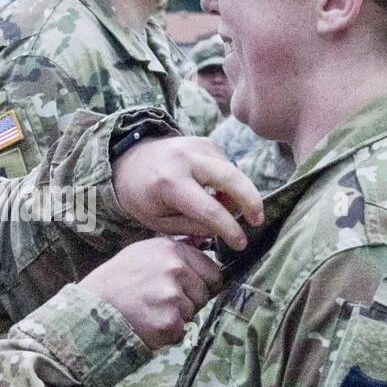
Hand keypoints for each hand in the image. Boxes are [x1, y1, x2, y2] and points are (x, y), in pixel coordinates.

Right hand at [78, 237, 222, 348]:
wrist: (90, 309)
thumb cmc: (115, 283)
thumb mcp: (142, 253)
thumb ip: (174, 256)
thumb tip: (204, 264)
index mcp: (171, 249)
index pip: (212, 271)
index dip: (202, 283)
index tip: (186, 289)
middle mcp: (174, 269)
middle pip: (205, 294)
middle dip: (189, 302)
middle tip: (159, 302)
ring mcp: (172, 296)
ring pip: (193, 313)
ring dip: (176, 318)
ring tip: (148, 311)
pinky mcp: (169, 322)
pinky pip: (181, 332)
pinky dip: (167, 334)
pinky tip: (147, 324)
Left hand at [113, 136, 263, 250]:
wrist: (129, 161)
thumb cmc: (142, 197)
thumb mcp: (158, 221)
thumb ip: (191, 226)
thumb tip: (222, 230)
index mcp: (169, 183)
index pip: (209, 209)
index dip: (229, 229)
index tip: (240, 244)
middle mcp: (185, 159)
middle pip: (231, 178)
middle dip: (251, 201)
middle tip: (258, 222)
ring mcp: (198, 146)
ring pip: (233, 172)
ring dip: (239, 194)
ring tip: (229, 211)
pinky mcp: (206, 142)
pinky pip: (227, 165)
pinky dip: (229, 183)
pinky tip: (217, 194)